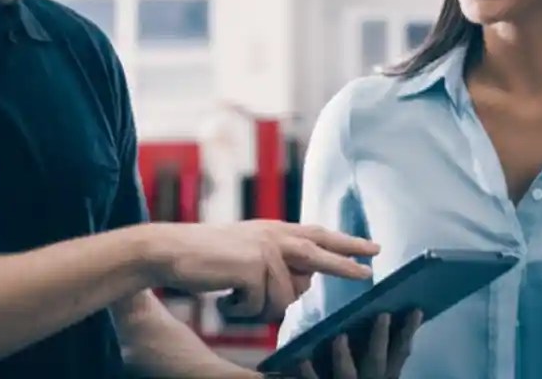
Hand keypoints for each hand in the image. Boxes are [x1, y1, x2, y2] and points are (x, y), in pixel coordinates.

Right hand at [146, 220, 378, 322]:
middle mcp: (273, 236)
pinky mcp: (253, 267)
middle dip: (345, 266)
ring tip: (233, 296)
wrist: (168, 251)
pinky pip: (261, 306)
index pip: (318, 235)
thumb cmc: (204, 258)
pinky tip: (225, 298)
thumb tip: (303, 284)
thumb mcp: (246, 254)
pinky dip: (242, 312)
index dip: (345, 244)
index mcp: (273, 230)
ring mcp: (264, 250)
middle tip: (369, 274)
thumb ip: (276, 264)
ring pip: (284, 299)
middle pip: (319, 255)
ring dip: (258, 308)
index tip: (373, 249)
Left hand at [291, 310, 421, 378]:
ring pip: (347, 374)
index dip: (407, 333)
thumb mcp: (382, 376)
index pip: (399, 354)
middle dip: (380, 339)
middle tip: (382, 315)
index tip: (416, 311)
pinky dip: (309, 373)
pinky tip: (304, 360)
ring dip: (344, 356)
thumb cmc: (367, 378)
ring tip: (340, 337)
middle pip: (376, 361)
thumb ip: (384, 361)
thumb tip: (385, 327)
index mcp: (386, 378)